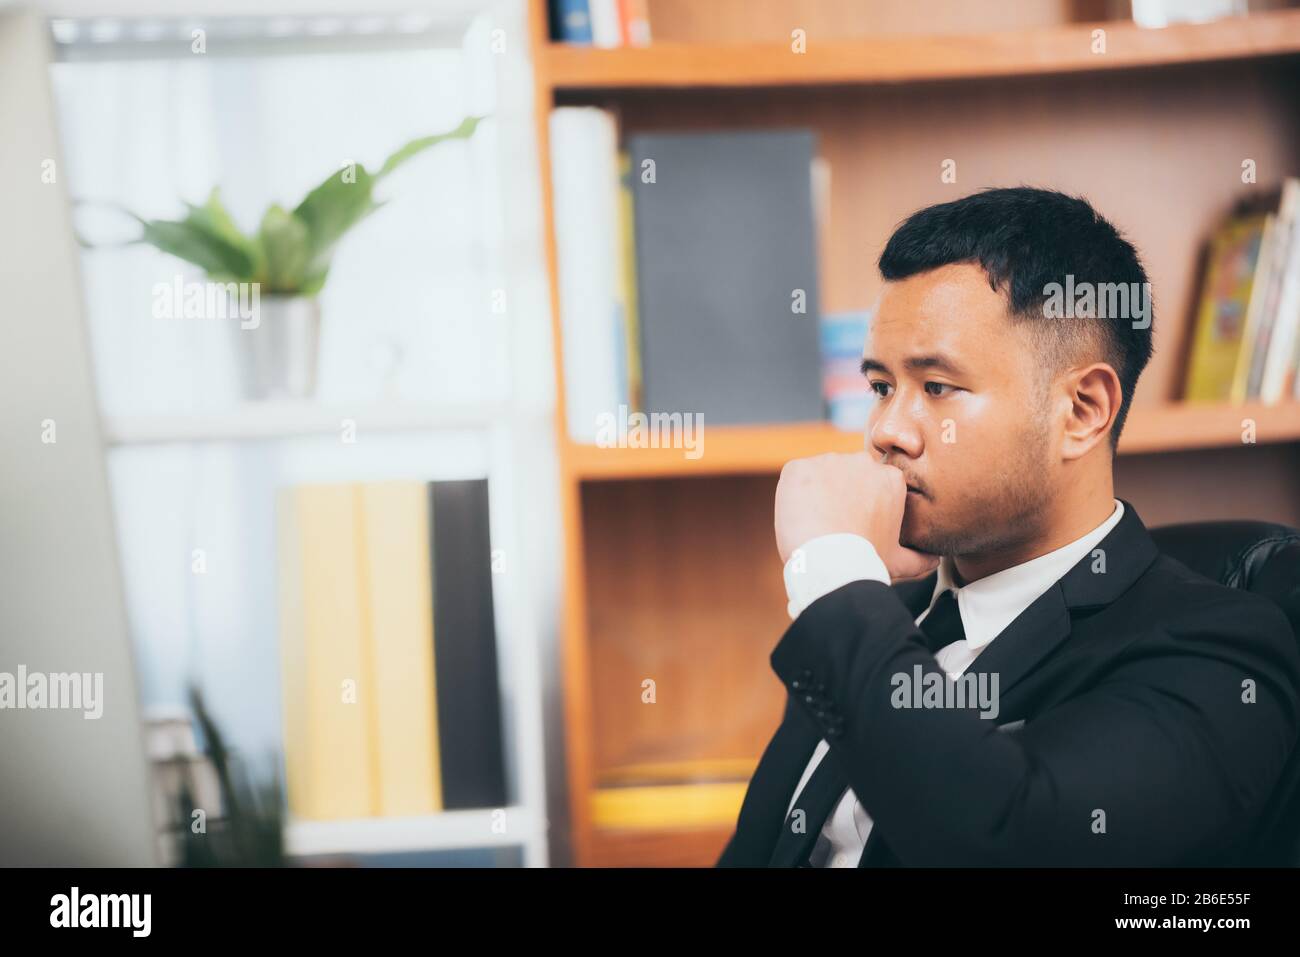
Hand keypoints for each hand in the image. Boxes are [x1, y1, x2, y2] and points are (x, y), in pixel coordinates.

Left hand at [774, 451, 939, 580]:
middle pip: (846, 475)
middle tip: (834, 524)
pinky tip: (799, 516)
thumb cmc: (867, 563)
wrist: (831, 564)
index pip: (871, 483)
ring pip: (820, 474)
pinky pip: (795, 476)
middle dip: (840, 494)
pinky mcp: (798, 467)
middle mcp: (861, 462)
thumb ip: (919, 557)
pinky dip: (793, 494)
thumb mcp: (901, 561)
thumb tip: (934, 561)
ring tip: (816, 523)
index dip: (860, 504)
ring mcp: (828, 461)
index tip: (854, 523)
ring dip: (816, 493)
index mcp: (889, 479)